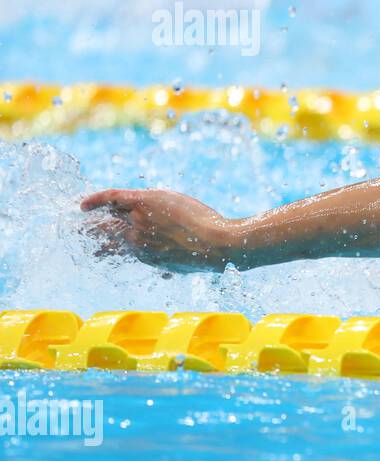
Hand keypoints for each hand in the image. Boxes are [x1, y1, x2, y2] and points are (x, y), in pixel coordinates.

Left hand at [81, 188, 233, 271]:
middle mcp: (136, 223)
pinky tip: (128, 258)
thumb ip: (150, 205)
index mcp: (142, 202)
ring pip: (113, 245)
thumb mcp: (174, 201)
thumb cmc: (202, 218)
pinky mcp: (150, 260)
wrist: (217, 244)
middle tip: (81, 230)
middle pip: (104, 225)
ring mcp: (141, 244)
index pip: (109, 199)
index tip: (83, 206)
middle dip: (91, 227)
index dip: (94, 201)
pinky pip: (135, 255)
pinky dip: (131, 255)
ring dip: (101, 247)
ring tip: (94, 251)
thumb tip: (133, 212)